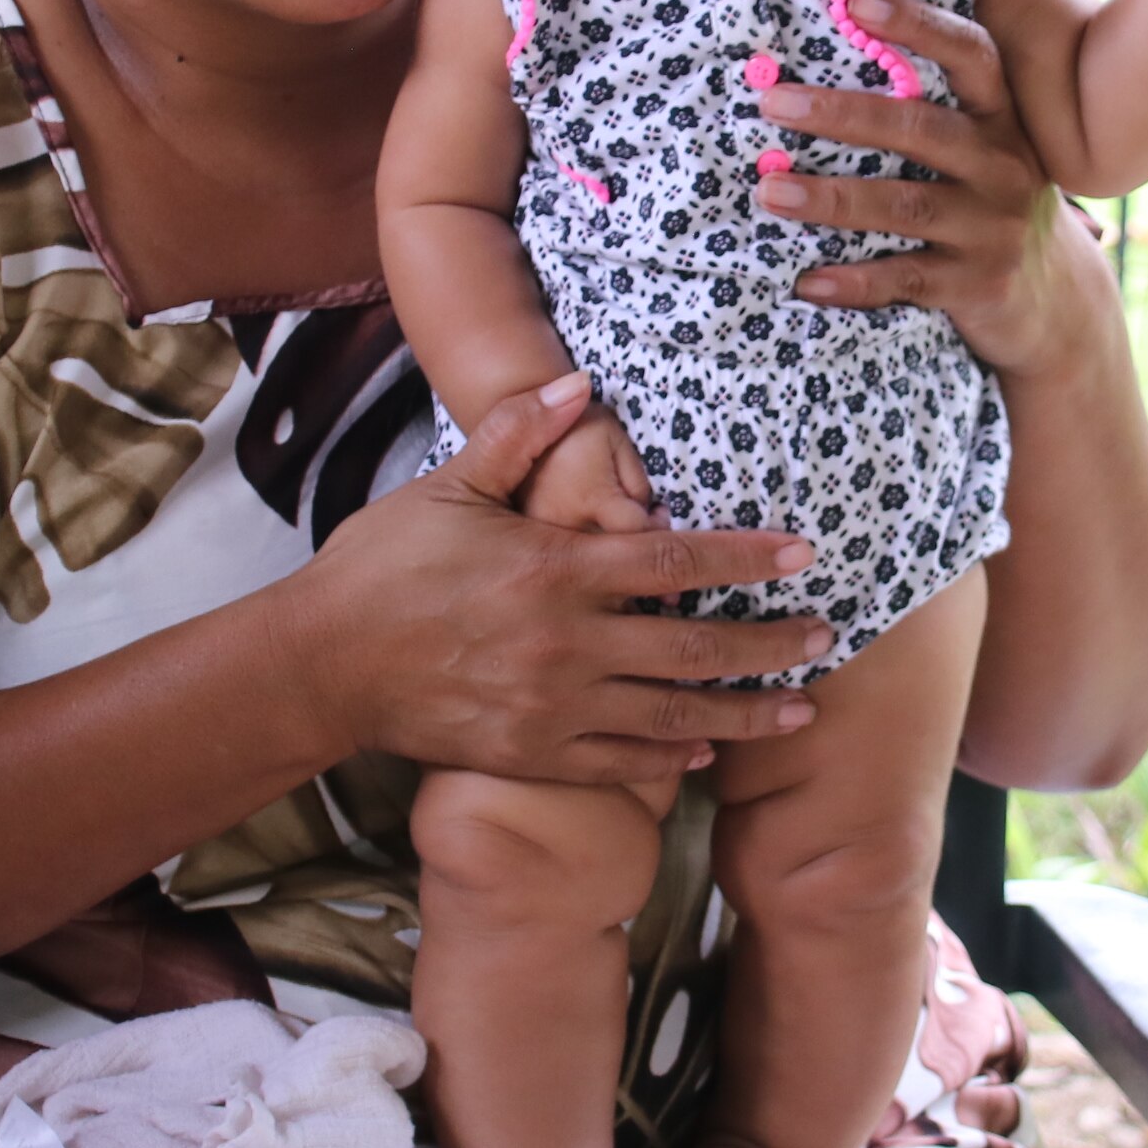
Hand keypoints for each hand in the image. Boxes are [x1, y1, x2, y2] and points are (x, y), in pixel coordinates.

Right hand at [291, 374, 830, 785]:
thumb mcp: (446, 487)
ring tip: (801, 715)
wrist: (320, 666)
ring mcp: (552, 707)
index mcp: (554, 569)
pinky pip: (618, 764)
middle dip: (769, 645)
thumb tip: (579, 383)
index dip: (747, 557)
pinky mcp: (530, 755)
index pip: (675, 559)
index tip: (803, 555)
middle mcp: (566, 643)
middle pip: (693, 646)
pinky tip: (706, 751)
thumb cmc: (380, 567)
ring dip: (743, 715)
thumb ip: (516, 434)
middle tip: (826, 639)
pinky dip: (669, 758)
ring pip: (671, 717)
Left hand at [754, 0, 1100, 378]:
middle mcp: (1003, 165)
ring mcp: (993, 228)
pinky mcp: (979, 284)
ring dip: (830, 199)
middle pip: (918, 129)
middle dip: (840, 113)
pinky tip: (806, 282)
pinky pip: (906, 279)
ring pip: (903, 206)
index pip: (969, 54)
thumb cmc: (987, 202)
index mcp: (1001, 117)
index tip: (855, 0)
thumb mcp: (983, 148)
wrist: (1053, 299)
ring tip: (769, 189)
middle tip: (773, 102)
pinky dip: (853, 282)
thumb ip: (932, 107)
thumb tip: (835, 44)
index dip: (917, 23)